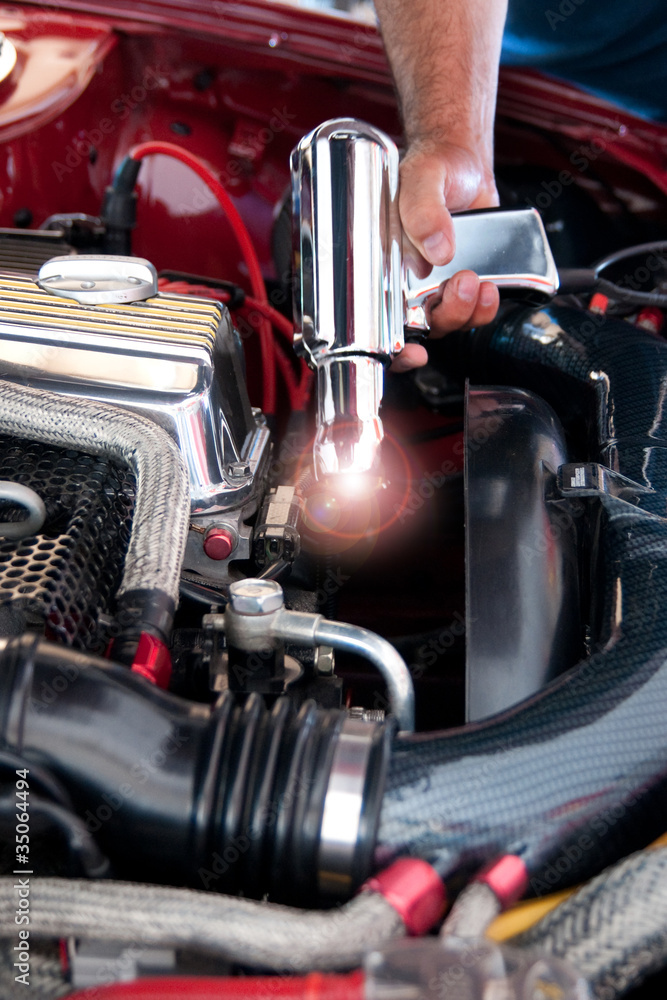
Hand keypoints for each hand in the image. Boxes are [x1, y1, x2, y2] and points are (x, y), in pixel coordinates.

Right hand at [391, 139, 500, 371]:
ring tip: (477, 280)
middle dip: (444, 317)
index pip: (378, 324)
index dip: (392, 349)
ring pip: (449, 322)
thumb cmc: (430, 167)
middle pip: (421, 329)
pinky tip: (491, 287)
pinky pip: (475, 309)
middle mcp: (406, 284)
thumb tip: (438, 249)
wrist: (462, 162)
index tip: (410, 353)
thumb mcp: (421, 178)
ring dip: (466, 310)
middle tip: (458, 285)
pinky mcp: (466, 282)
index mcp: (381, 268)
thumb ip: (424, 209)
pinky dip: (485, 306)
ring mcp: (437, 286)